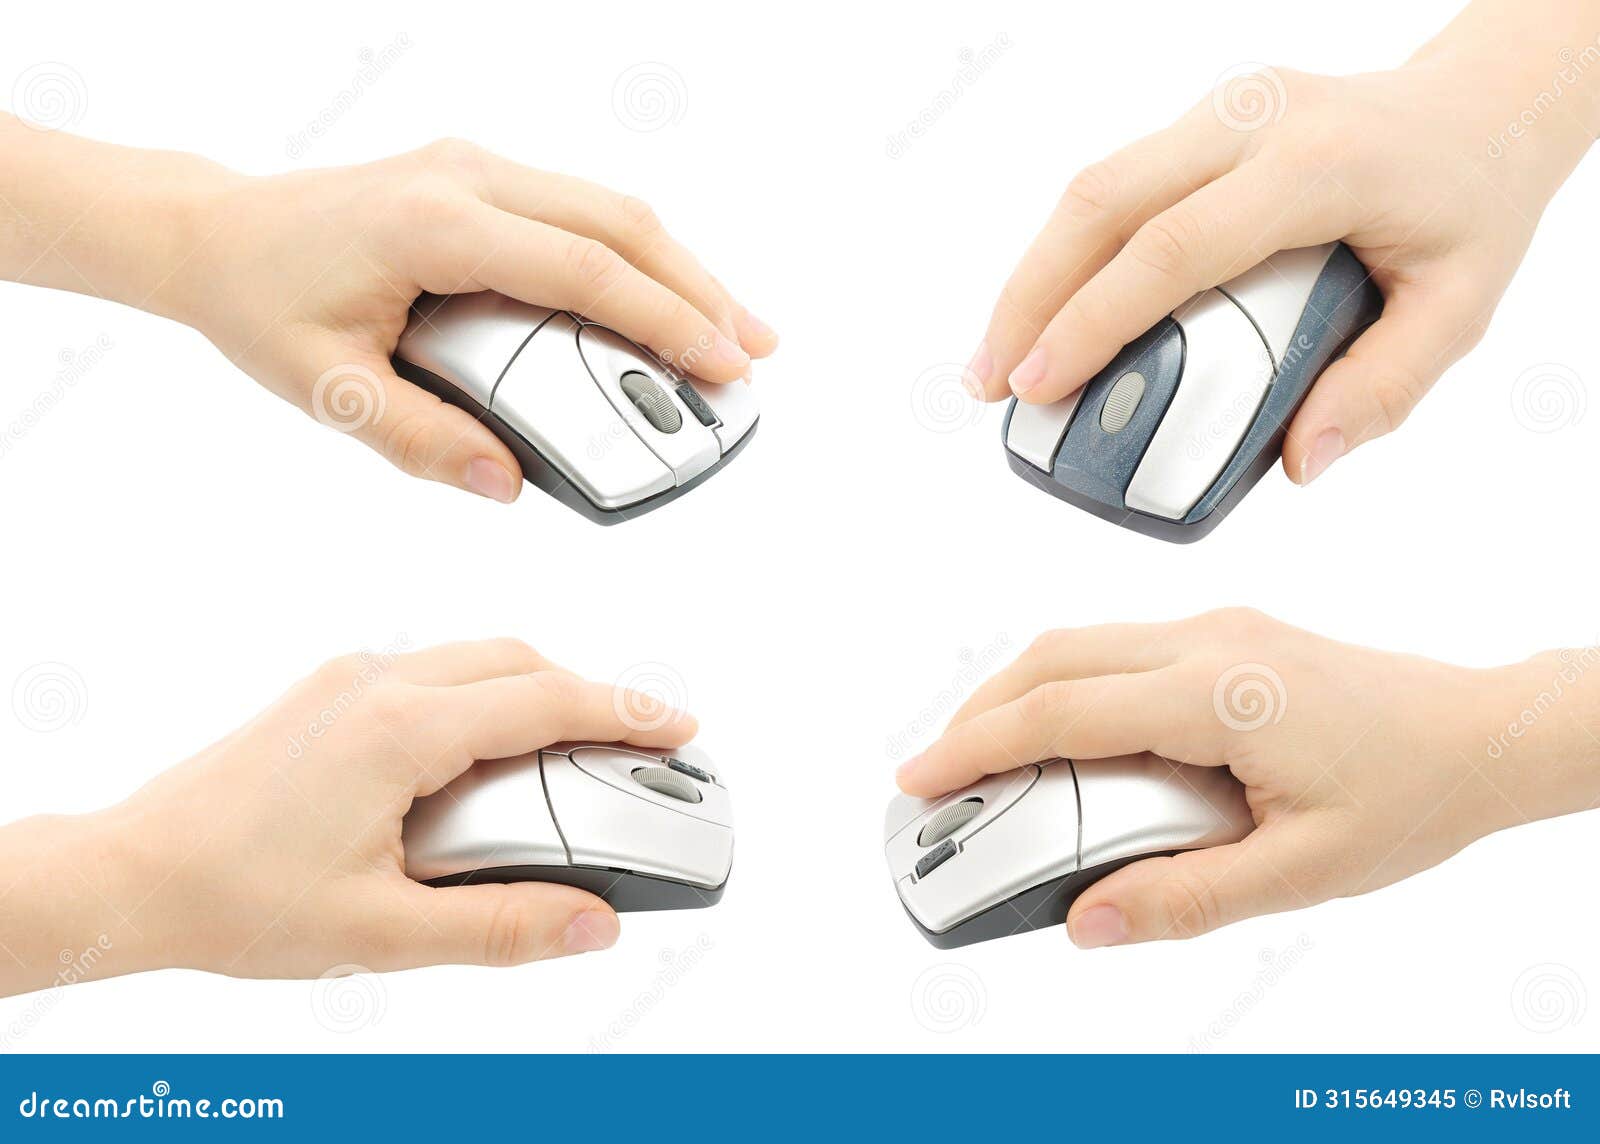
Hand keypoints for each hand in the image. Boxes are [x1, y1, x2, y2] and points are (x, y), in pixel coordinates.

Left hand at [0, 125, 776, 502]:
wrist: (216, 234)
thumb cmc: (265, 303)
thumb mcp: (329, 391)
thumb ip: (422, 441)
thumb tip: (510, 484)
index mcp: (433, 224)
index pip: (582, 268)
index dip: (665, 318)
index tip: (722, 366)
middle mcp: (466, 179)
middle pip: (620, 223)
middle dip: (701, 291)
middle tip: (758, 356)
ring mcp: (478, 169)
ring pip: (612, 208)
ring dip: (681, 268)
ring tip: (735, 331)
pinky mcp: (483, 179)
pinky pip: (584, 209)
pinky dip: (639, 255)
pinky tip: (668, 298)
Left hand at [0, 639, 695, 995]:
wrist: (132, 874)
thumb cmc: (234, 899)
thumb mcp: (381, 934)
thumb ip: (500, 928)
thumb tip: (593, 925)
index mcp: (398, 729)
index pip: (544, 699)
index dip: (626, 711)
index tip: (681, 728)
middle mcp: (377, 684)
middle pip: (521, 662)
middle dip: (594, 697)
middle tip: (645, 745)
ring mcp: (350, 681)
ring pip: (479, 660)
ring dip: (541, 694)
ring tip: (579, 757)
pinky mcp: (332, 693)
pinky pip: (438, 672)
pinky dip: (491, 698)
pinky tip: (497, 757)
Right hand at [895, 609, 1599, 946]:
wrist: (1483, 733)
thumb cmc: (1413, 793)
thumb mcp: (1301, 872)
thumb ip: (1186, 898)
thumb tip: (1090, 921)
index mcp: (1219, 691)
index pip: (1061, 710)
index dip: (976, 744)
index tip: (919, 777)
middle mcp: (1208, 641)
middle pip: (1052, 657)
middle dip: (977, 712)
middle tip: (934, 773)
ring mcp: (1217, 629)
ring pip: (1081, 644)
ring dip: (1019, 695)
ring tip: (985, 760)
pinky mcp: (1227, 636)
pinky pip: (1119, 649)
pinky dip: (1067, 687)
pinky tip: (1065, 739)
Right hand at [969, 0, 1597, 483]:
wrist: (1481, 106)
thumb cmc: (1470, 205)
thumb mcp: (1461, 308)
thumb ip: (1384, 388)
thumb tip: (1300, 463)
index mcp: (1318, 164)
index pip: (1175, 245)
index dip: (1093, 318)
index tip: (1039, 386)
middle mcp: (1254, 119)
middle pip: (1102, 201)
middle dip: (1028, 296)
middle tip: (989, 384)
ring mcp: (1220, 111)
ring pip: (1093, 186)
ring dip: (1033, 274)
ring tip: (997, 361)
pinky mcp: (1200, 122)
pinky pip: (1114, 185)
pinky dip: (1067, 253)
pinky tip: (1047, 314)